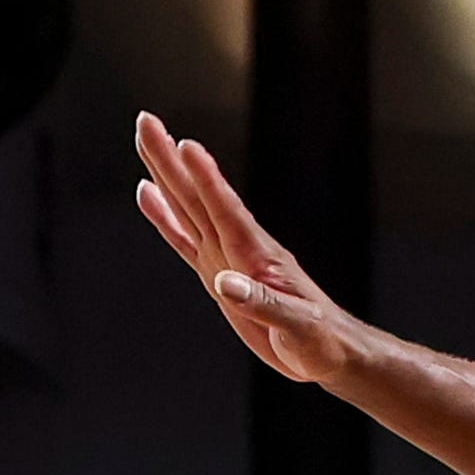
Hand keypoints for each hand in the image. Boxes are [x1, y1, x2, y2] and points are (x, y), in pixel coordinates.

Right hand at [132, 112, 361, 387]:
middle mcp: (238, 249)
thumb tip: (223, 283)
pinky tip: (148, 193)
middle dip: (171, 161)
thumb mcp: (296, 326)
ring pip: (188, 208)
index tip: (185, 145)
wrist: (328, 353)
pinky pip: (185, 239)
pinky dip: (165, 217)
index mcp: (258, 257)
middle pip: (197, 197)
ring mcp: (227, 258)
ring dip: (165, 175)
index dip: (206, 179)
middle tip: (146, 120)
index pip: (226, 210)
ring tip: (146, 140)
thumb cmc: (320, 340)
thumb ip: (261, 303)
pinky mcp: (218, 275)